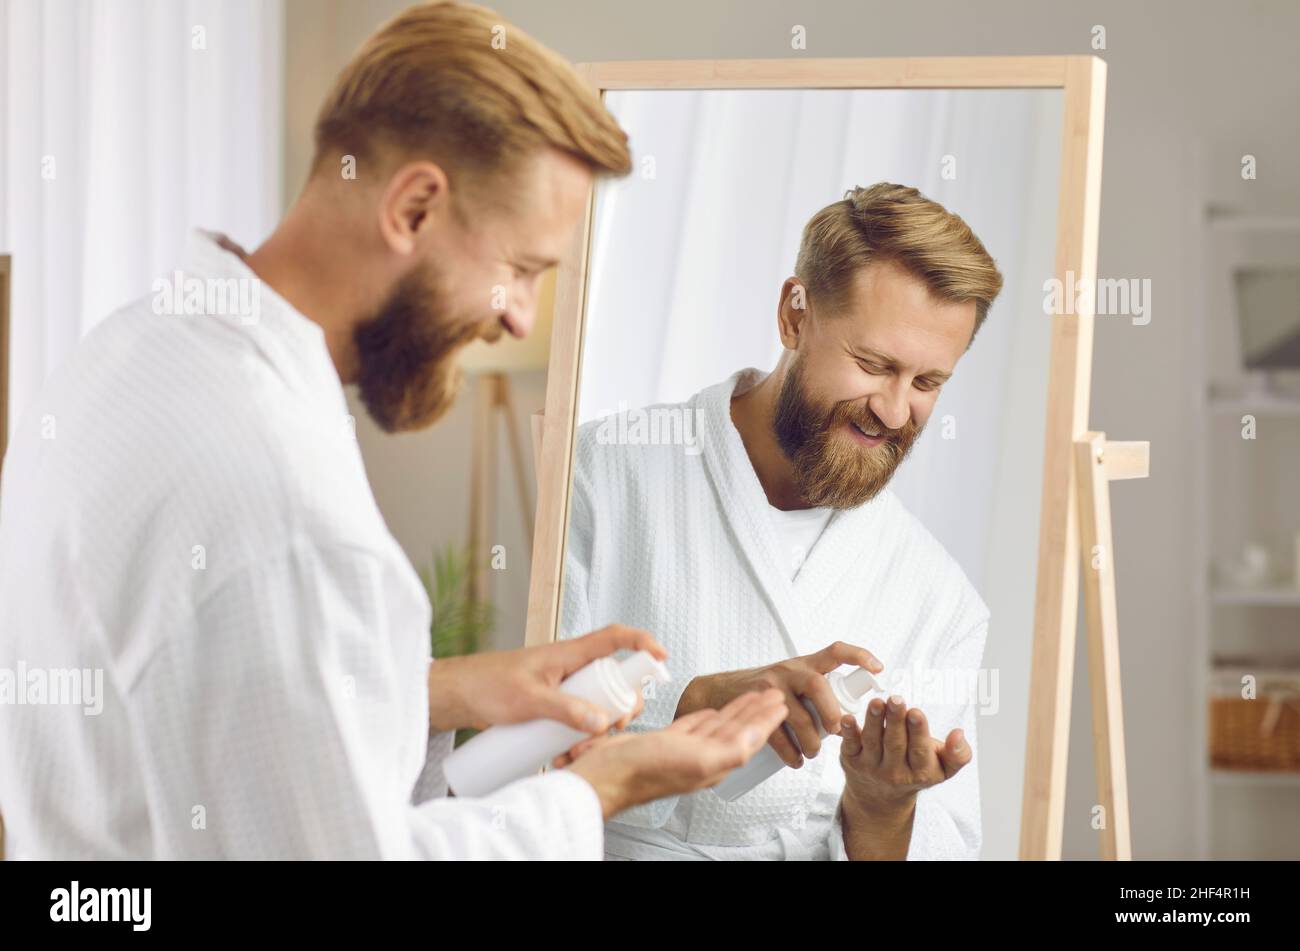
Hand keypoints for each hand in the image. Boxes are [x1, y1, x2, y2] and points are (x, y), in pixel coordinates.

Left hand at [426, 624, 666, 734]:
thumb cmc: (487, 685)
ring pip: (599, 700)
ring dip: (600, 724)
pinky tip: (568, 753)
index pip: (614, 638)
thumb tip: (601, 723)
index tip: (661, 658)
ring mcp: (563, 685)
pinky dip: (582, 733)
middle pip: (615, 677)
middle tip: (617, 727)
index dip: (642, 643)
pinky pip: (580, 715)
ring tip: (580, 748)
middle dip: (624, 703)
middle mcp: (571, 666)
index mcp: (569, 653)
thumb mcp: (529, 700)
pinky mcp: (554, 703)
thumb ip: (565, 710)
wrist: (457, 695)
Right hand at [562, 689, 788, 818]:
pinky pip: (694, 725)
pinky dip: (707, 715)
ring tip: (751, 696)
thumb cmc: (646, 770)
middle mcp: (702, 757)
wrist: (605, 775)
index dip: (766, 719)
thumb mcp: (696, 759)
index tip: (780, 701)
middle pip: (738, 729)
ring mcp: (683, 750)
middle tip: (773, 692)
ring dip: (736, 710)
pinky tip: (713, 710)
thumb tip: (760, 734)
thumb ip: (732, 749)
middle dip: (756, 711)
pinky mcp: (665, 742)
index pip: (749, 737)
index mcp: (714, 763)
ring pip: (718, 725)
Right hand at [675, 641, 882, 768]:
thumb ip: (814, 692)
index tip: (879, 669)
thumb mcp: (791, 680)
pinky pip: (777, 732)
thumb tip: (849, 719)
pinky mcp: (755, 703)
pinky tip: (796, 761)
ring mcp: (771, 685)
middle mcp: (789, 670)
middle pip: (816, 684)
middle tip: (836, 732)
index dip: (859, 655)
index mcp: (804, 663)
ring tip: (813, 755)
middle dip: (831, 711)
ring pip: (798, 714)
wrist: (719, 692)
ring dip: (810, 741)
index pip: (835, 651)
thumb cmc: (766, 691)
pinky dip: (790, 752)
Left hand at [839, 695, 970, 812]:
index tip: (915, 712)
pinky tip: (848, 718)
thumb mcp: (942, 769)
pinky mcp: (851, 761)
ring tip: (877, 702)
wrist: (880, 797)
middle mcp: (894, 773)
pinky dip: (847, 732)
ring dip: (874, 721)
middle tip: (896, 700)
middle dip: (895, 720)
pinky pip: (849, 745)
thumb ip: (958, 754)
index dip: (917, 731)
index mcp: (920, 772)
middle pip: (895, 743)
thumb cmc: (915, 771)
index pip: (919, 751)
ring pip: (873, 741)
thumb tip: (959, 733)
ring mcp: (870, 767)